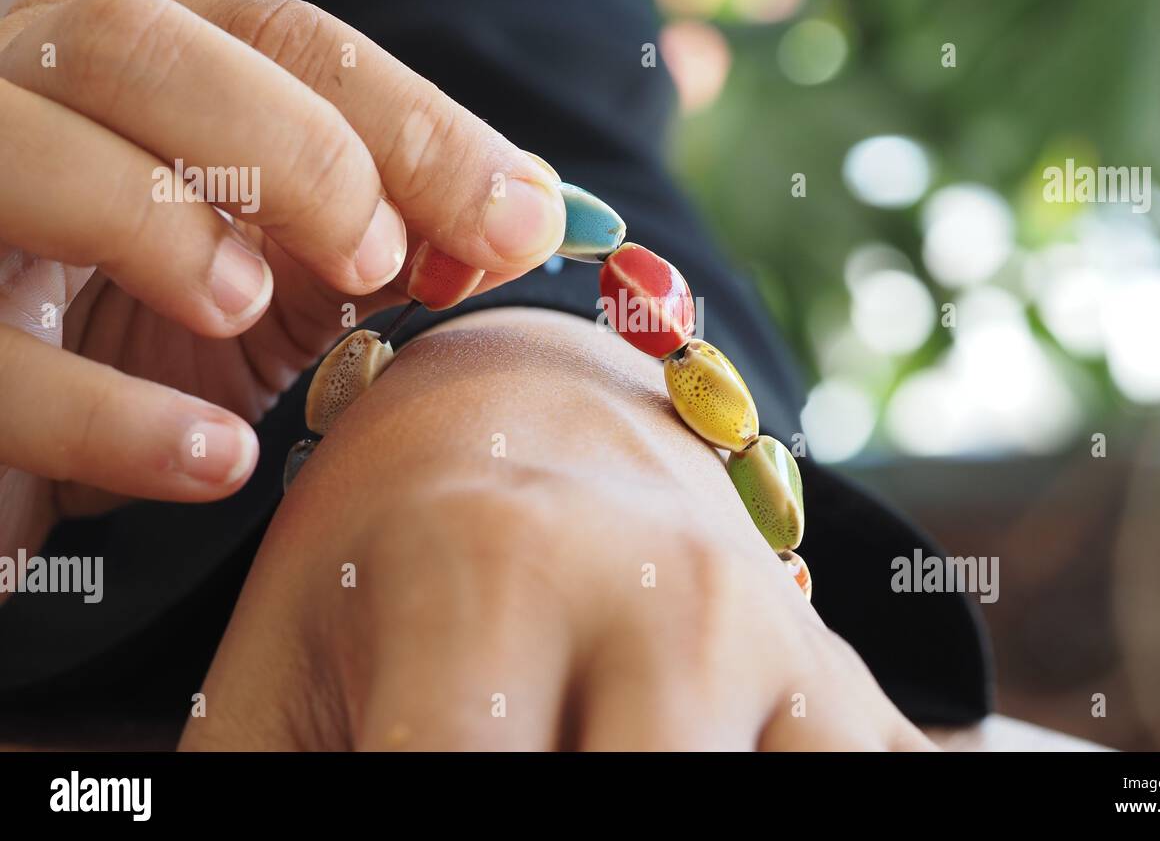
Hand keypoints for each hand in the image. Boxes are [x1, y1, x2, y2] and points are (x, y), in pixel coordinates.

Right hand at [0, 0, 564, 548]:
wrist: (24, 432)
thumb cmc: (160, 333)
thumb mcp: (289, 270)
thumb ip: (392, 229)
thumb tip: (531, 213)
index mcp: (136, 62)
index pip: (281, 39)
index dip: (413, 123)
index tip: (519, 218)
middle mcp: (26, 96)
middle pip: (137, 45)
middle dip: (294, 149)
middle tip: (382, 257)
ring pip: (25, 151)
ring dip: (170, 229)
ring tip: (250, 311)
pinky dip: (113, 417)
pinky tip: (215, 457)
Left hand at [179, 309, 934, 750]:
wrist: (529, 402)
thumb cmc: (375, 550)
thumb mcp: (276, 673)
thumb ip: (251, 785)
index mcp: (480, 581)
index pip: (452, 802)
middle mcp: (651, 600)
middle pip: (627, 807)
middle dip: (555, 837)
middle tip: (484, 777)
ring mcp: (768, 637)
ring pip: (781, 801)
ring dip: (688, 809)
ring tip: (585, 755)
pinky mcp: (839, 674)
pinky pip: (868, 786)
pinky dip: (804, 792)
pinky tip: (718, 766)